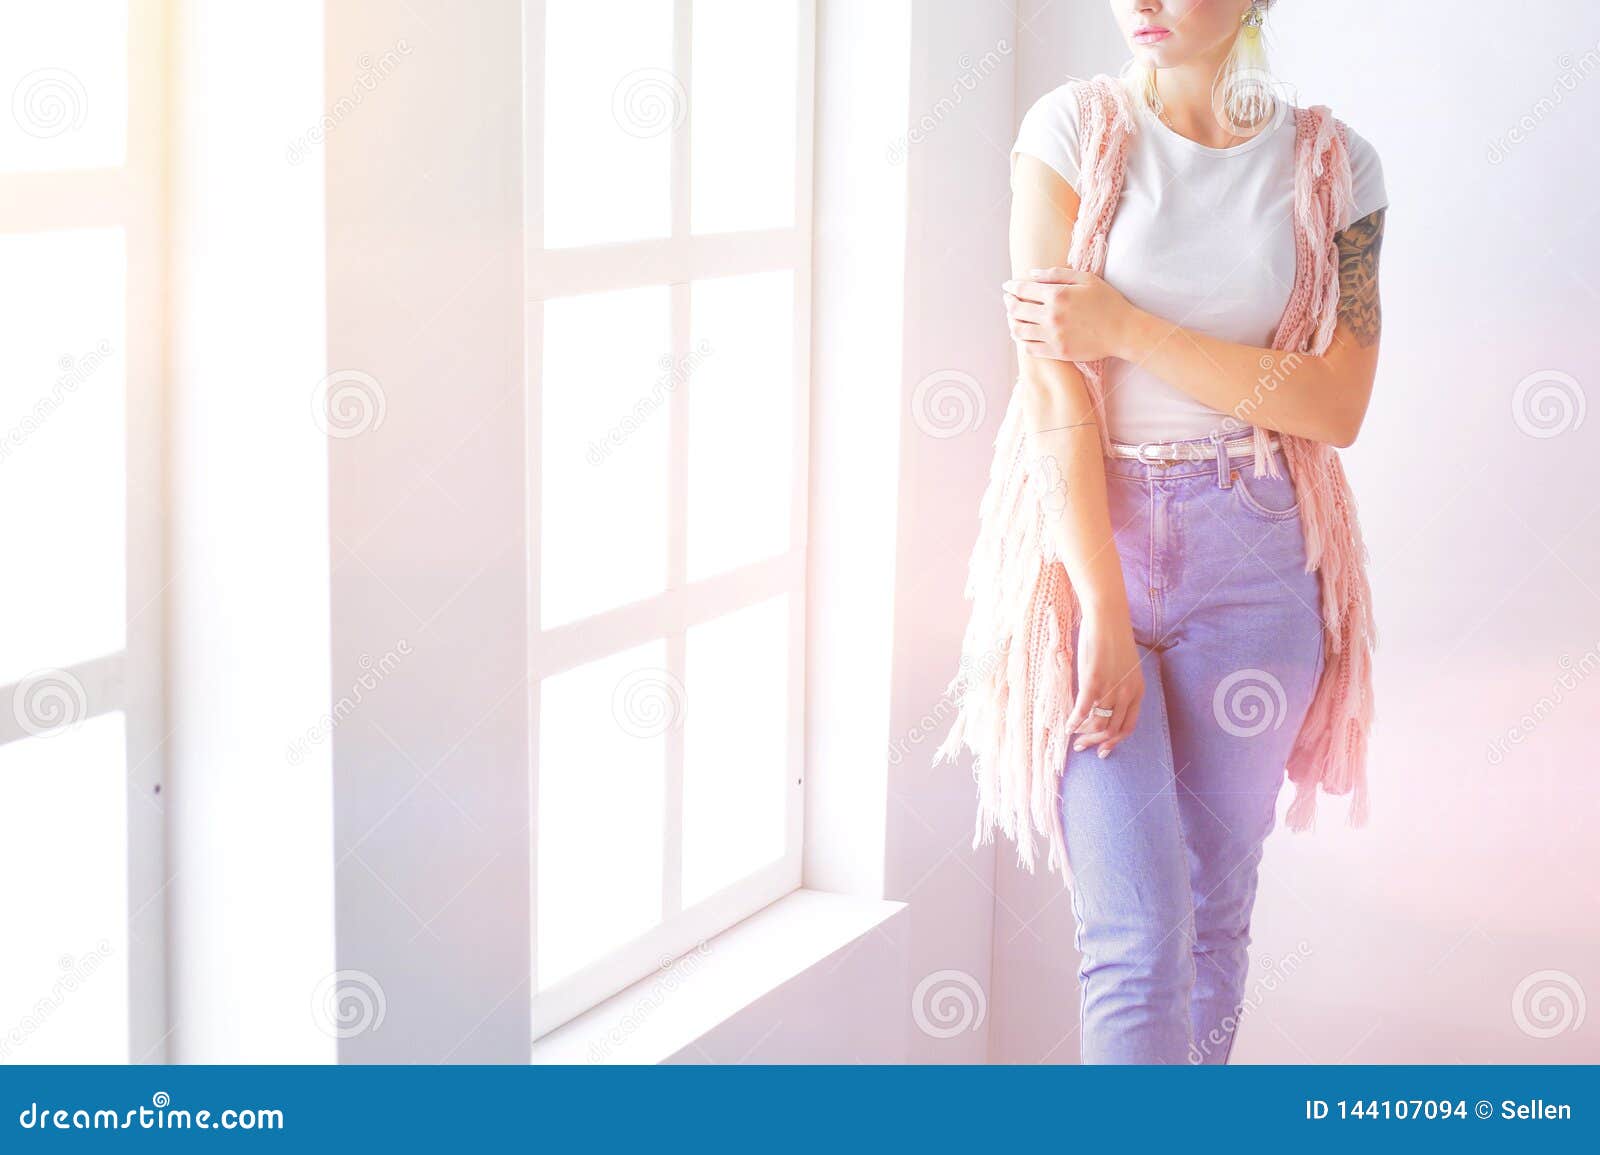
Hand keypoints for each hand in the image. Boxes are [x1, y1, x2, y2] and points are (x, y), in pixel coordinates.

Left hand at [1004, 267, 1136, 362]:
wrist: (1123, 331)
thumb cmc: (1107, 302)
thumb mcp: (1086, 279)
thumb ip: (1057, 274)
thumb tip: (1031, 273)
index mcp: (1057, 296)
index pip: (1023, 290)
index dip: (1011, 287)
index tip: (1007, 286)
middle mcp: (1051, 317)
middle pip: (1017, 310)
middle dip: (1009, 302)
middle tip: (1008, 299)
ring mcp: (1053, 337)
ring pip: (1019, 331)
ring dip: (1011, 322)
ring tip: (1012, 317)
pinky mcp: (1057, 353)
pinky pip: (1030, 349)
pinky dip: (1022, 340)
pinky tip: (1023, 334)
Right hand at [1060, 604, 1143, 758]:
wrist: (1108, 618)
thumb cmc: (1113, 640)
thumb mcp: (1125, 669)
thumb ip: (1120, 688)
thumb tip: (1103, 705)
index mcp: (1137, 692)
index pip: (1128, 727)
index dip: (1114, 742)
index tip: (1102, 750)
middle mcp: (1127, 694)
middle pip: (1112, 729)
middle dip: (1095, 742)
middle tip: (1081, 747)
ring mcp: (1111, 688)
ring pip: (1098, 723)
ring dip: (1083, 734)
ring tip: (1073, 737)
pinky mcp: (1094, 680)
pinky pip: (1083, 709)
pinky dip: (1074, 721)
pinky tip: (1066, 726)